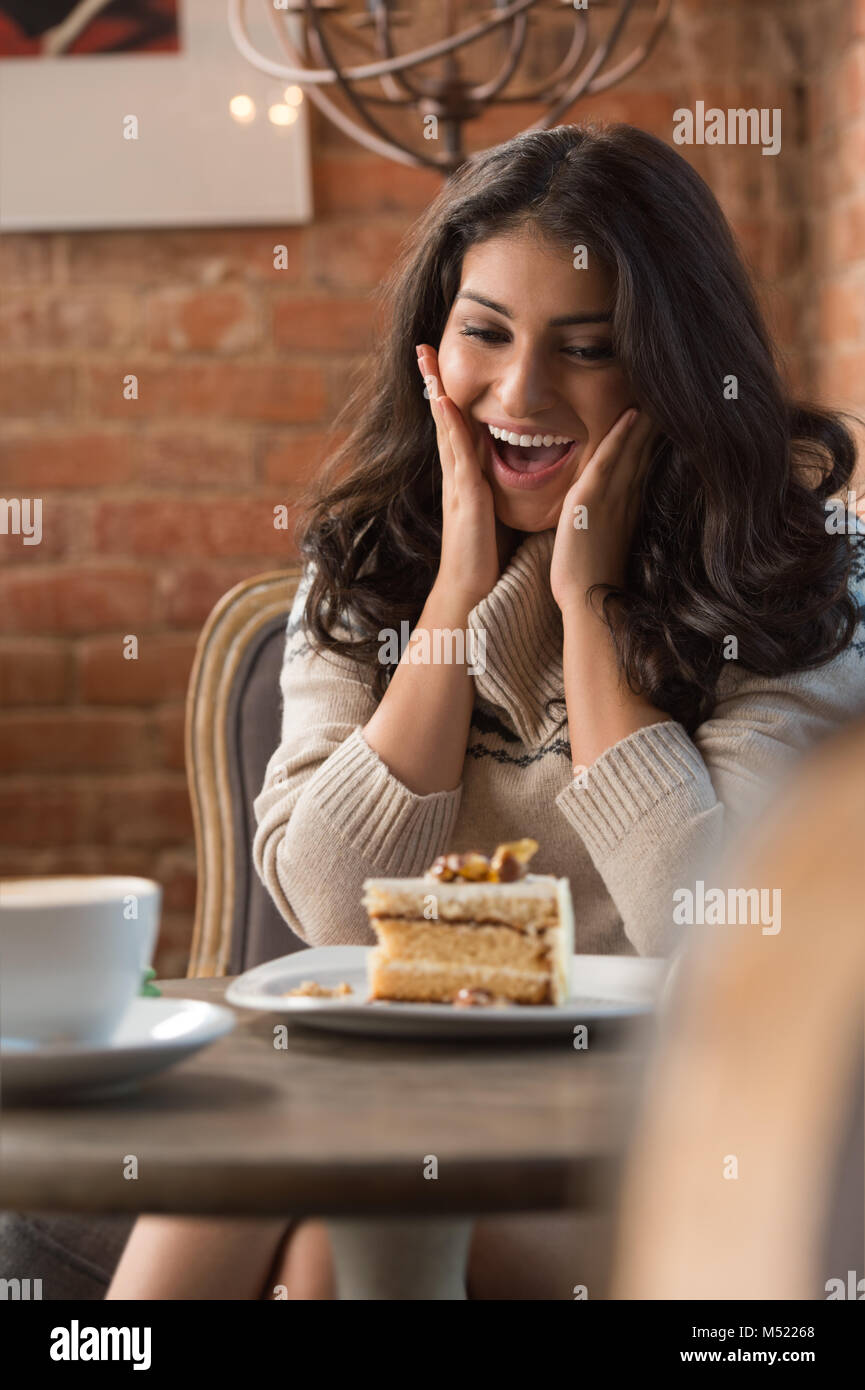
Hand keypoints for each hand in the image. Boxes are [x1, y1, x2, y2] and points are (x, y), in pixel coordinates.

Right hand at [416, 343, 500, 610]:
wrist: (474, 594)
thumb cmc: (490, 559)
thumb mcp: (499, 514)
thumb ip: (502, 491)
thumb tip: (523, 472)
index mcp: (468, 479)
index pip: (459, 429)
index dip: (450, 398)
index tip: (442, 369)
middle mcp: (458, 476)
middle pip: (445, 419)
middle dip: (433, 383)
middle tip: (423, 348)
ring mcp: (458, 484)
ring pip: (446, 427)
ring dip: (435, 391)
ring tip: (426, 359)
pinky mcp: (466, 495)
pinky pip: (455, 450)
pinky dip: (448, 421)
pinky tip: (442, 399)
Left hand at [550, 406, 657, 614]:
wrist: (586, 603)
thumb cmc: (593, 583)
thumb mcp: (608, 546)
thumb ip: (616, 524)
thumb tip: (620, 515)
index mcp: (630, 508)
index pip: (645, 464)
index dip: (656, 440)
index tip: (669, 416)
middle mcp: (626, 499)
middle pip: (645, 452)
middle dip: (657, 424)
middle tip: (673, 395)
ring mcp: (612, 499)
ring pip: (632, 451)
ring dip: (645, 422)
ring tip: (658, 393)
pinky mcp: (591, 501)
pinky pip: (608, 461)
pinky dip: (619, 437)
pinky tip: (631, 415)